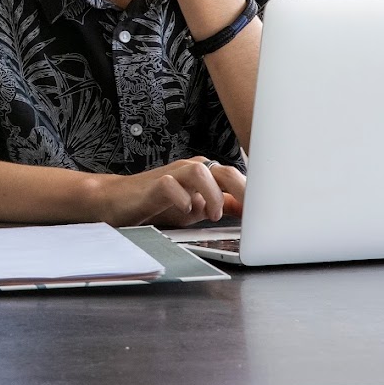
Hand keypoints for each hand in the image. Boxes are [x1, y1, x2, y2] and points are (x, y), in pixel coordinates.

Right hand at [95, 157, 245, 227]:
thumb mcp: (195, 208)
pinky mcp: (153, 185)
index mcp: (204, 175)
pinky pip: (171, 184)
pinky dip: (181, 199)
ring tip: (211, 215)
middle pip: (223, 170)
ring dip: (210, 194)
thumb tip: (248, 210)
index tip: (265, 211)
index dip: (251, 193)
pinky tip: (184, 211)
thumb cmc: (158, 203)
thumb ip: (220, 205)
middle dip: (241, 190)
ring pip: (200, 171)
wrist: (118, 201)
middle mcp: (190, 170)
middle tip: (249, 212)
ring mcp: (171, 175)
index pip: (235, 177)